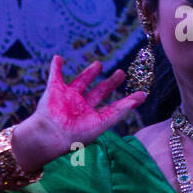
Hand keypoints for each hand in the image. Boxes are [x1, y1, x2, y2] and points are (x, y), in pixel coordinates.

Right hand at [15, 56, 146, 167]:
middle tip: (121, 73)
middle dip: (110, 83)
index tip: (140, 94)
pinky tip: (58, 58)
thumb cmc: (76, 134)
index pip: (113, 106)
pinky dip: (55, 67)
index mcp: (92, 117)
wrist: (50, 134)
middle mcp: (81, 107)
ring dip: (89, 73)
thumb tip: (142, 97)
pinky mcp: (54, 90)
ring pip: (81, 81)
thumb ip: (121, 110)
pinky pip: (55, 75)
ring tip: (99, 64)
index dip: (126, 100)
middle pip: (99, 92)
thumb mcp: (102, 123)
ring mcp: (68, 98)